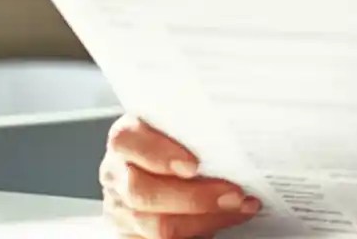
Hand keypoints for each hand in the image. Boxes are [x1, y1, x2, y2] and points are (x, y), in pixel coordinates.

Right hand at [100, 114, 260, 237]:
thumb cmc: (181, 142)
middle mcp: (116, 172)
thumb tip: (238, 136)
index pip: (127, 141)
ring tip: (240, 208)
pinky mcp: (130, 233)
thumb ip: (197, 131)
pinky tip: (222, 220)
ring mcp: (120, 206)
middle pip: (143, 191)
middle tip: (234, 195)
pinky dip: (198, 232)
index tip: (193, 165)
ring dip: (206, 219)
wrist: (163, 167)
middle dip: (195, 197)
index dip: (159, 154)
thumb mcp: (184, 128)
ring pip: (155, 224)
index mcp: (126, 137)